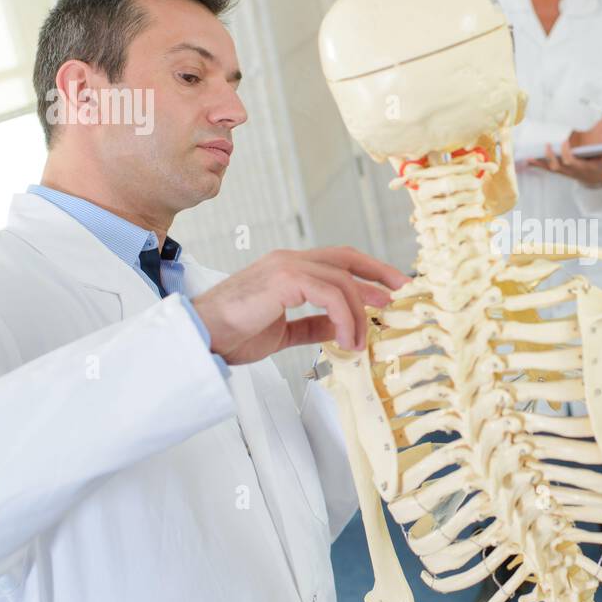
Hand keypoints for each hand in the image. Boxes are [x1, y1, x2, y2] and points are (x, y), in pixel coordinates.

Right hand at [192, 247, 409, 364]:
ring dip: (359, 314)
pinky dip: (345, 317)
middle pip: (346, 258)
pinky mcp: (284, 279)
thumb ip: (312, 326)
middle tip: (401, 294)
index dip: (367, 273)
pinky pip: (330, 294)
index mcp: (287, 270)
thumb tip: (341, 327)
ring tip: (359, 342)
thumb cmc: (230, 334)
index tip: (391, 291)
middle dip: (379, 274)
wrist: (199, 338)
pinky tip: (345, 340)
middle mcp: (289, 261)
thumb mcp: (282, 332)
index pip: (337, 262)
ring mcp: (286, 266)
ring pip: (342, 280)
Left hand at [531, 139, 601, 187]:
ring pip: (548, 168)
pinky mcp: (557, 170)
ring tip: (528, 156)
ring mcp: (562, 171)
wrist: (591, 179)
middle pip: (555, 166)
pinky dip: (536, 164)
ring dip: (538, 162)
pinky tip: (528, 159)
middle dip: (549, 156)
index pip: (569, 161)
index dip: (565, 152)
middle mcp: (568, 170)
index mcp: (579, 168)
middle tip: (546, 145)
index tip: (564, 141)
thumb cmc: (596, 168)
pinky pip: (545, 167)